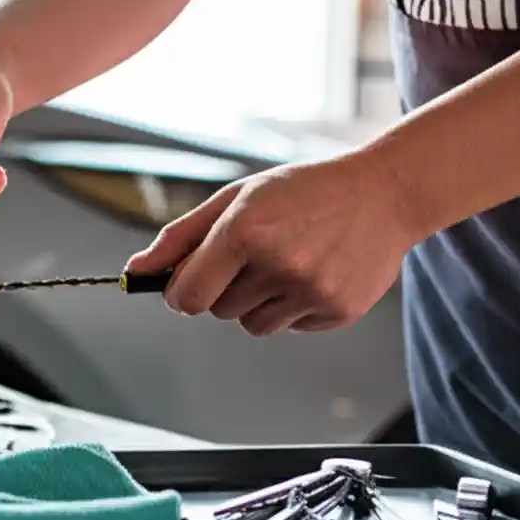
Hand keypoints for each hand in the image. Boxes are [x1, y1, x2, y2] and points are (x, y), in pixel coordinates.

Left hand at [124, 152, 418, 335]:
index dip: (180, 294)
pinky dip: (294, 307)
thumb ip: (181, 238)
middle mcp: (278, 264)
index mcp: (245, 231)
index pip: (187, 298)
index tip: (187, 284)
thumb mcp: (236, 199)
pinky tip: (315, 270)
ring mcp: (311, 292)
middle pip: (217, 310)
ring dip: (258, 300)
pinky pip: (290, 327)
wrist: (383, 193)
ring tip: (288, 260)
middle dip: (224, 287)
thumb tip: (135, 272)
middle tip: (255, 253)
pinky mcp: (337, 312)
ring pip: (252, 324)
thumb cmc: (302, 192)